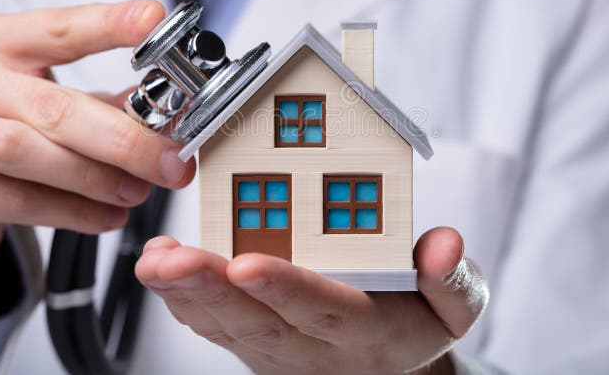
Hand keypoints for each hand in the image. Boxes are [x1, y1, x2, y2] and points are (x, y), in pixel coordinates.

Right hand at [0, 1, 195, 316]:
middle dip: (123, 138)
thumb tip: (172, 108)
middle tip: (172, 161)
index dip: (108, 24)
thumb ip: (107, 105)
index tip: (154, 20)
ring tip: (138, 192)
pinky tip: (106, 218)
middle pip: (51, 105)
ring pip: (25, 151)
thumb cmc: (2, 141)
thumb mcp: (56, 110)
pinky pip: (11, 200)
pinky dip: (70, 212)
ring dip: (95, 177)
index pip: (58, 28)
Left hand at [135, 227, 487, 373]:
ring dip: (184, 293)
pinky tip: (158, 265)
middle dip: (213, 290)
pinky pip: (211, 324)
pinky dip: (180, 298)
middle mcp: (313, 344)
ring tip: (154, 260)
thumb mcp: (454, 306)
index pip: (325, 309)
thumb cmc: (415, 321)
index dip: (288, 288)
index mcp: (366, 330)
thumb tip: (444, 245)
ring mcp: (276, 347)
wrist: (384, 365)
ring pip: (225, 326)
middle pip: (259, 322)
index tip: (249, 263)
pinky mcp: (252, 339)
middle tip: (174, 261)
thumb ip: (451, 280)